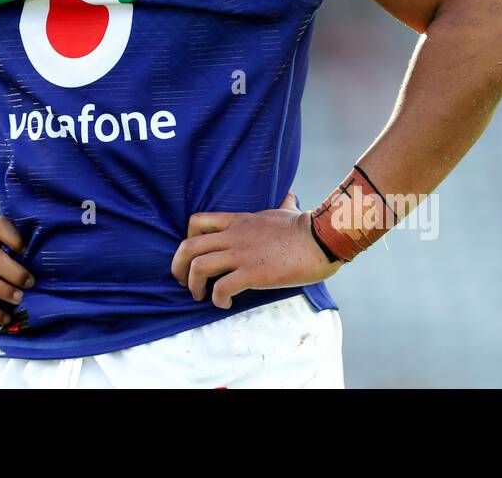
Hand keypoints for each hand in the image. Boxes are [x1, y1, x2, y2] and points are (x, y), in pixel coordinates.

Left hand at [170, 193, 341, 308]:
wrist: (323, 238)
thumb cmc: (307, 226)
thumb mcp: (286, 210)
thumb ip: (281, 205)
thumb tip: (289, 197)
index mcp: (238, 221)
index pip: (197, 221)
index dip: (186, 240)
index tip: (192, 256)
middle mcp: (234, 236)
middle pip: (188, 246)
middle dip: (178, 267)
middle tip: (184, 282)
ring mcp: (242, 254)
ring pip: (199, 267)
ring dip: (194, 286)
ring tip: (202, 296)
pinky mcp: (253, 273)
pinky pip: (222, 287)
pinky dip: (217, 299)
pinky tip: (225, 303)